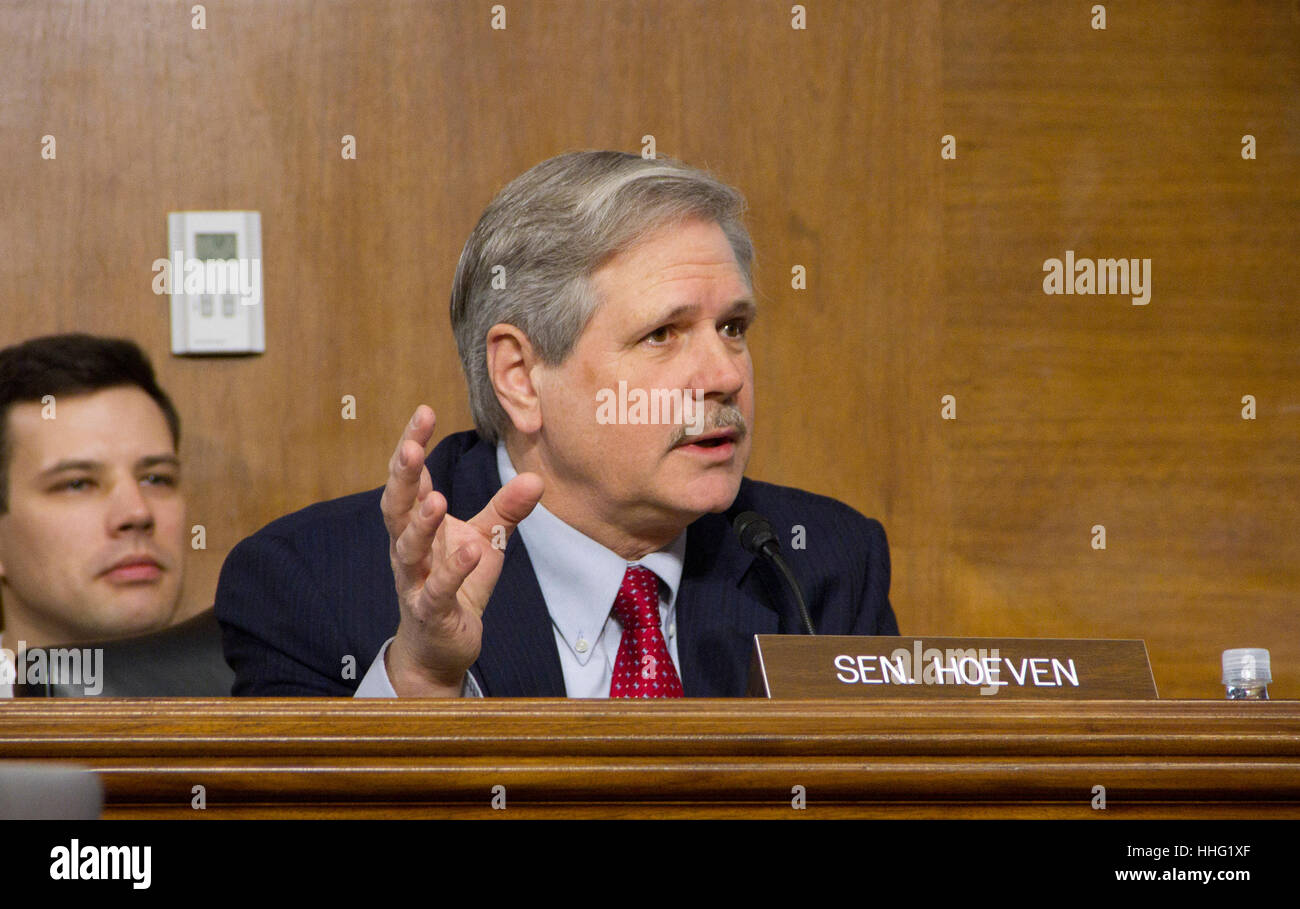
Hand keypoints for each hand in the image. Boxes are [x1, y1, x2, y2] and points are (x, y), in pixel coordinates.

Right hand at [380, 406, 542, 695]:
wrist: (440, 646)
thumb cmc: (457, 584)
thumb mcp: (485, 540)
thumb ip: (506, 509)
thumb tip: (536, 478)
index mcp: (417, 524)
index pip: (411, 479)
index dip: (412, 445)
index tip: (424, 411)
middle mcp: (407, 549)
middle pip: (396, 507)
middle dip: (402, 476)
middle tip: (411, 446)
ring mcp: (414, 581)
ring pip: (409, 549)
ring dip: (421, 523)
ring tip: (437, 498)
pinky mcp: (430, 612)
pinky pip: (436, 591)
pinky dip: (452, 571)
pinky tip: (470, 551)